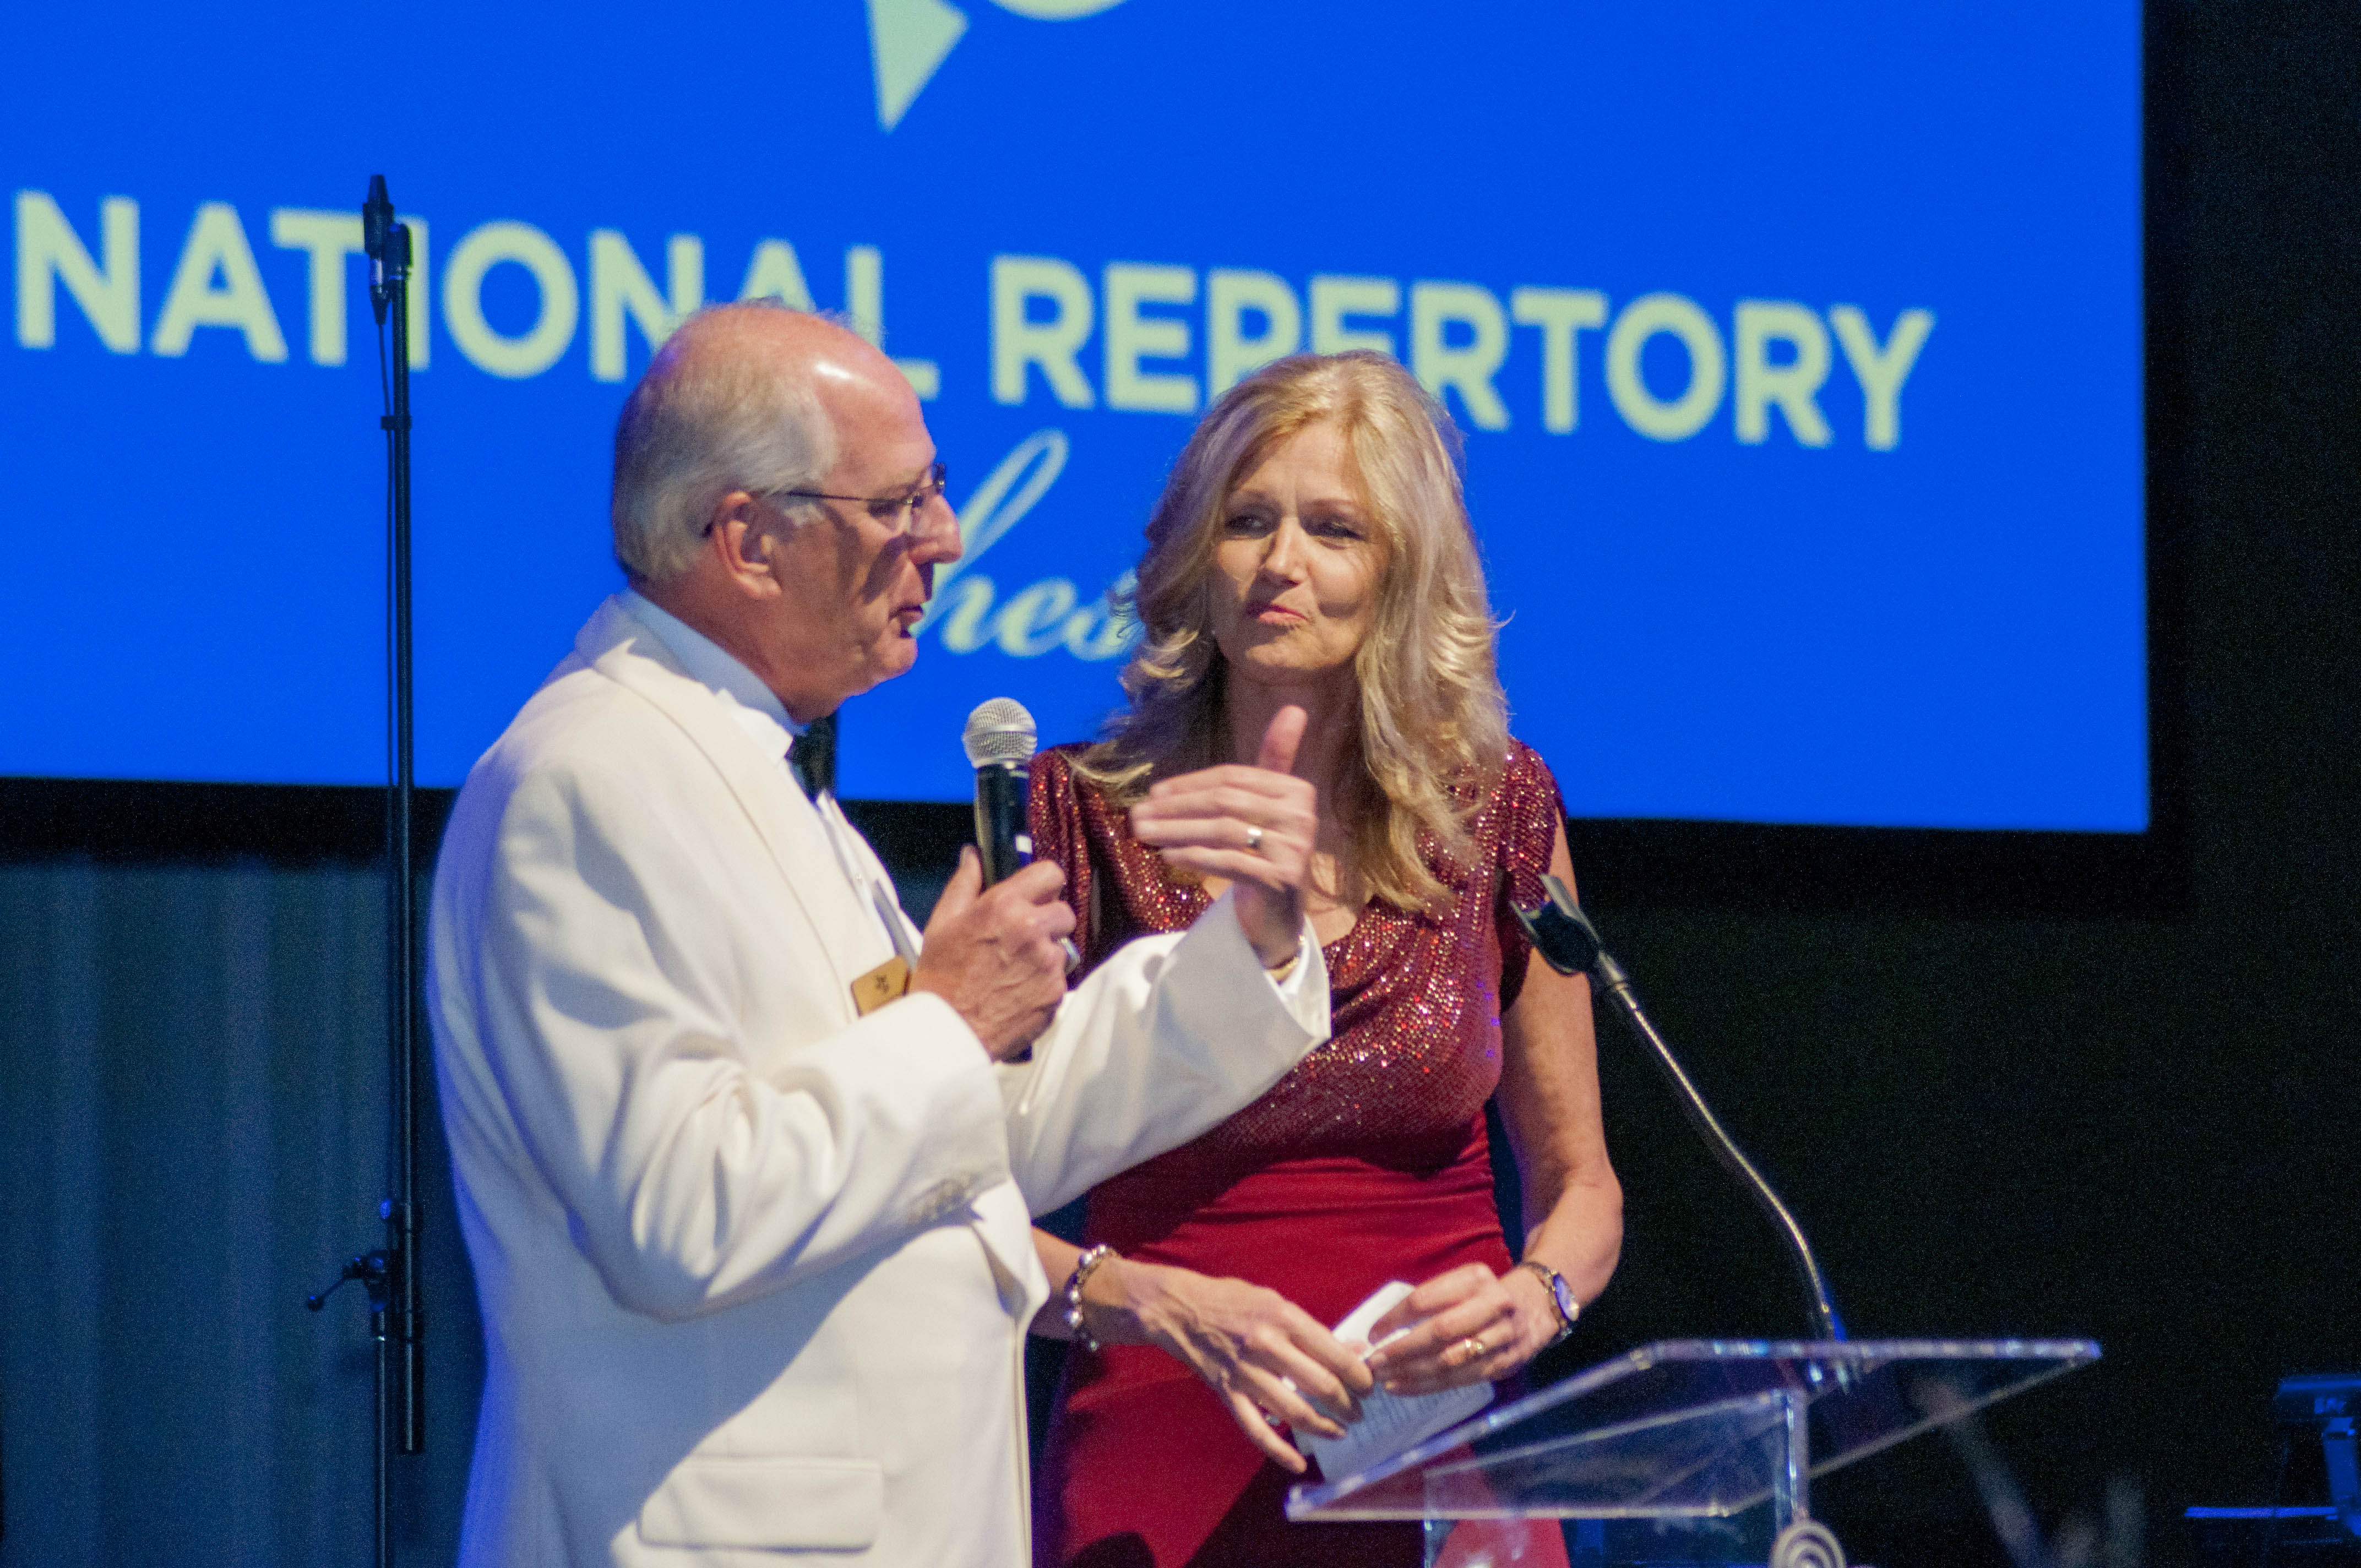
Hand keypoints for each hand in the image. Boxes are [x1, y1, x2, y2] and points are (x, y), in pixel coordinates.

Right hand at [911, 848, 1075, 1061]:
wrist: (948, 1032)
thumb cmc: (941, 977)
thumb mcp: (942, 922)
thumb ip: (964, 883)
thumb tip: (973, 856)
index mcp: (1004, 906)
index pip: (1051, 873)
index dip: (1045, 884)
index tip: (1036, 895)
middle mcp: (1032, 930)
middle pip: (1064, 911)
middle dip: (1048, 921)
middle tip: (1024, 936)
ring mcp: (1047, 963)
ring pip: (1063, 947)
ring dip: (1046, 953)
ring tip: (1015, 969)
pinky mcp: (1056, 992)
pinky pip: (1060, 978)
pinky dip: (1045, 982)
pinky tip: (1018, 989)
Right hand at [1089, 1257, 1373, 1473]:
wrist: (1179, 1309)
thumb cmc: (1232, 1300)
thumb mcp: (1275, 1301)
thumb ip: (1312, 1329)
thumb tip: (1352, 1350)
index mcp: (1282, 1318)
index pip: (1333, 1353)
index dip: (1358, 1375)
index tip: (1369, 1385)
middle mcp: (1265, 1346)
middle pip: (1320, 1386)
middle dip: (1348, 1404)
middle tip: (1360, 1411)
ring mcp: (1245, 1373)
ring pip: (1294, 1412)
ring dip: (1324, 1427)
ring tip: (1341, 1431)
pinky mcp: (1228, 1394)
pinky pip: (1256, 1430)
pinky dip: (1279, 1451)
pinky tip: (1299, 1463)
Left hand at [1128, 706, 1316, 967]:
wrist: (1277, 916)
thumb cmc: (1262, 853)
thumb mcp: (1263, 806)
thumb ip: (1272, 760)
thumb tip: (1294, 707)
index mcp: (1297, 791)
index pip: (1233, 778)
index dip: (1190, 783)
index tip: (1153, 793)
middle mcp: (1302, 817)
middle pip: (1225, 802)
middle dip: (1176, 807)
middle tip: (1138, 815)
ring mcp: (1294, 850)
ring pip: (1223, 831)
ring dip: (1175, 831)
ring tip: (1143, 834)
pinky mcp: (1281, 880)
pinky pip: (1228, 862)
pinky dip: (1193, 857)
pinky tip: (1167, 856)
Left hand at [1362, 1263, 1557, 1394]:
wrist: (1538, 1306)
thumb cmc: (1484, 1295)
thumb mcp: (1464, 1283)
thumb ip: (1432, 1299)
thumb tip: (1384, 1329)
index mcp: (1475, 1278)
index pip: (1426, 1298)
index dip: (1396, 1317)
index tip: (1373, 1333)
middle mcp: (1493, 1305)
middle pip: (1440, 1331)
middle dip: (1403, 1350)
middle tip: (1374, 1363)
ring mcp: (1503, 1337)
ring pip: (1451, 1361)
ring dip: (1413, 1373)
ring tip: (1385, 1380)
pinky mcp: (1506, 1364)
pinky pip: (1462, 1380)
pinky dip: (1429, 1386)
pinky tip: (1405, 1387)